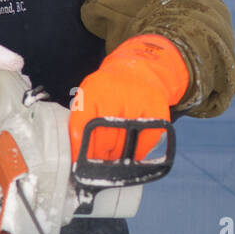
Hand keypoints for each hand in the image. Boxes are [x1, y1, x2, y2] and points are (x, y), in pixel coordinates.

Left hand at [69, 34, 189, 161]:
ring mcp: (140, 104)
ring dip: (117, 157)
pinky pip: (145, 143)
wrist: (140, 72)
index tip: (80, 161)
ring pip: (125, 144)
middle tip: (98, 162)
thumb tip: (76, 151)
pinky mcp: (158, 113)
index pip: (83, 126)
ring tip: (113, 157)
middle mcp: (118, 95)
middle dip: (99, 156)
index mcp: (95, 90)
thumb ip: (81, 118)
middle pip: (105, 139)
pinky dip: (136, 153)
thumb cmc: (110, 89)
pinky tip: (131, 151)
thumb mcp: (90, 94)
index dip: (80, 148)